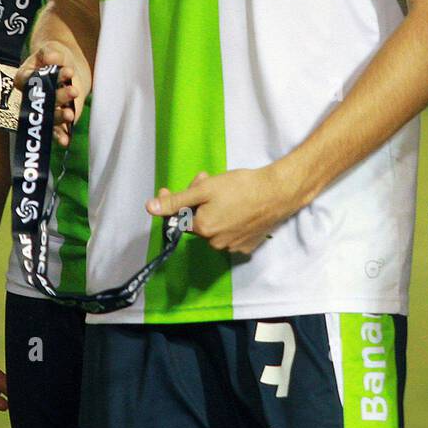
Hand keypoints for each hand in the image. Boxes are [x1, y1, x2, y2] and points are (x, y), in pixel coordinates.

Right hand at [15, 40, 86, 146]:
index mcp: (25, 77)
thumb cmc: (55, 56)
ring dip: (58, 117)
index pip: (29, 79)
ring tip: (69, 114)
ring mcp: (42, 109)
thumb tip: (51, 58)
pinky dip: (59, 136)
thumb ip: (51, 53)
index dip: (44, 78)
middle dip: (57, 97)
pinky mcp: (55, 118)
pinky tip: (65, 140)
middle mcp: (31, 96)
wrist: (67, 66)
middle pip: (40, 100)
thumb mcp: (52, 49)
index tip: (67, 70)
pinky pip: (54, 130)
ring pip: (47, 116)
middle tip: (72, 90)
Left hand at [146, 167, 284, 254]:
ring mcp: (234, 247)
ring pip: (215, 227)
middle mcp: (216, 243)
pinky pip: (231, 234)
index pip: (180, 218)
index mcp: (203, 230)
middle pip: (199, 222)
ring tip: (226, 192)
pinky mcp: (248, 246)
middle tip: (207, 180)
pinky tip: (239, 206)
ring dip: (214, 210)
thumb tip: (149, 208)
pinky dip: (230, 220)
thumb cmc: (240, 187)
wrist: (278, 192)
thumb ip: (177, 201)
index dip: (176, 201)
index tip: (172, 188)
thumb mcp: (204, 189)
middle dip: (198, 202)